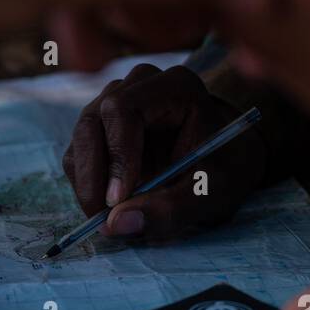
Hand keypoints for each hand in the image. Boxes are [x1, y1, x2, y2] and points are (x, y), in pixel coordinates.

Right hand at [63, 64, 266, 240]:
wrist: (229, 159)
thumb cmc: (226, 170)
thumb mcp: (211, 195)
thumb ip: (170, 209)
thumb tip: (116, 224)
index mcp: (175, 87)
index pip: (124, 109)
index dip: (116, 154)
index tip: (117, 200)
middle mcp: (141, 84)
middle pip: (94, 120)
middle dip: (94, 173)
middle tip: (100, 217)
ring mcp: (118, 99)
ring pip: (82, 137)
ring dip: (87, 181)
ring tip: (105, 217)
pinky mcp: (105, 124)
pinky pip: (81, 151)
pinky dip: (86, 182)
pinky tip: (107, 206)